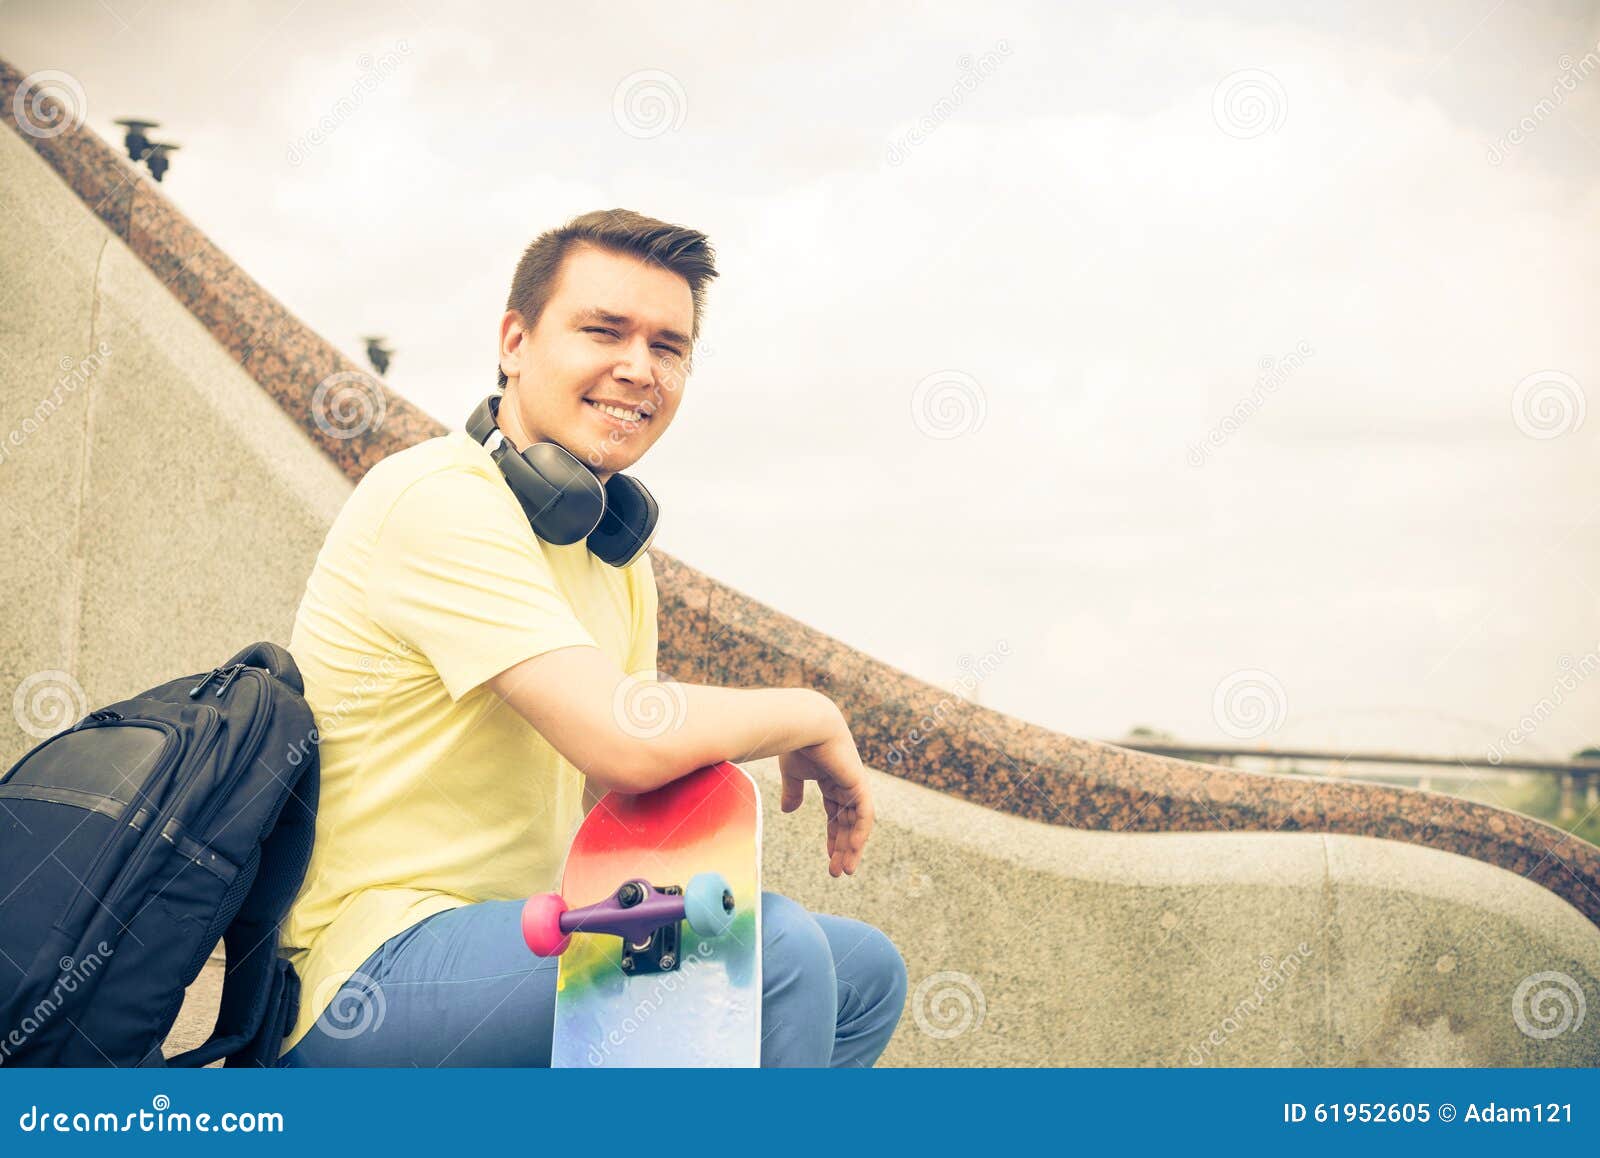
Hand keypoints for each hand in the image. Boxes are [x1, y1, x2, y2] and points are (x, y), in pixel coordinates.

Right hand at [777, 716, 874, 876]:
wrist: (805, 724)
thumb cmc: (796, 743)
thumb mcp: (793, 773)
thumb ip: (793, 792)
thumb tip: (788, 811)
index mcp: (831, 780)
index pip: (835, 813)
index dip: (833, 835)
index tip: (828, 856)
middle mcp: (846, 783)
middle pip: (848, 822)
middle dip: (842, 847)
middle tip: (838, 871)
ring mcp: (855, 784)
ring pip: (858, 823)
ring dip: (851, 847)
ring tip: (844, 870)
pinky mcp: (859, 784)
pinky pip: (864, 816)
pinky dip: (859, 834)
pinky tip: (851, 851)